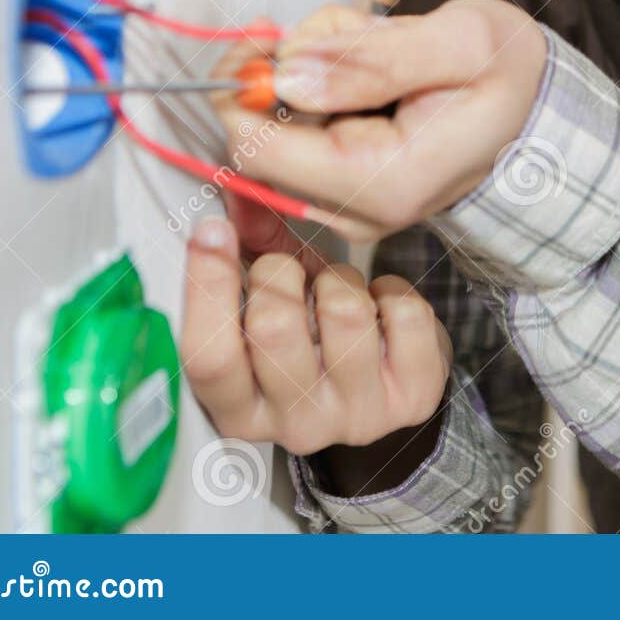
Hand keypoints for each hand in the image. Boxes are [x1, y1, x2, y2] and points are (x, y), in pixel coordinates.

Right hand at [181, 217, 451, 456]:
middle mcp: (296, 426)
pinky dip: (393, 291)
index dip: (207, 286)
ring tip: (340, 293)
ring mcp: (358, 418)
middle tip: (292, 275)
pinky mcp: (413, 400)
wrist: (387, 381)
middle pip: (273, 326)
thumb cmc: (315, 338)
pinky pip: (404, 313)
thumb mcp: (272, 305)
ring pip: (344, 310)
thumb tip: (239, 193)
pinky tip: (381, 307)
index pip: (209, 356)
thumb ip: (250, 254)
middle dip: (282, 274)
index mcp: (241, 411)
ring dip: (342, 280)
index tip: (213, 229)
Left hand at [212, 0, 547, 243]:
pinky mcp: (343, 187)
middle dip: (294, 67)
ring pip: (280, 124)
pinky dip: (324, 85)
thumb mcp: (460, 42)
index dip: (244, 86)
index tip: (266, 35)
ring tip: (381, 51)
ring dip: (315, 68)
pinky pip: (299, 128)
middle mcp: (360, 209)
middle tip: (354, 35)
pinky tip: (374, 74)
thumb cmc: (509, 73)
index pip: (259, 149)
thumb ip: (370, 60)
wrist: (535, 105)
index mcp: (387, 181)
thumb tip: (283, 76)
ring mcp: (349, 203)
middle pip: (263, 134)